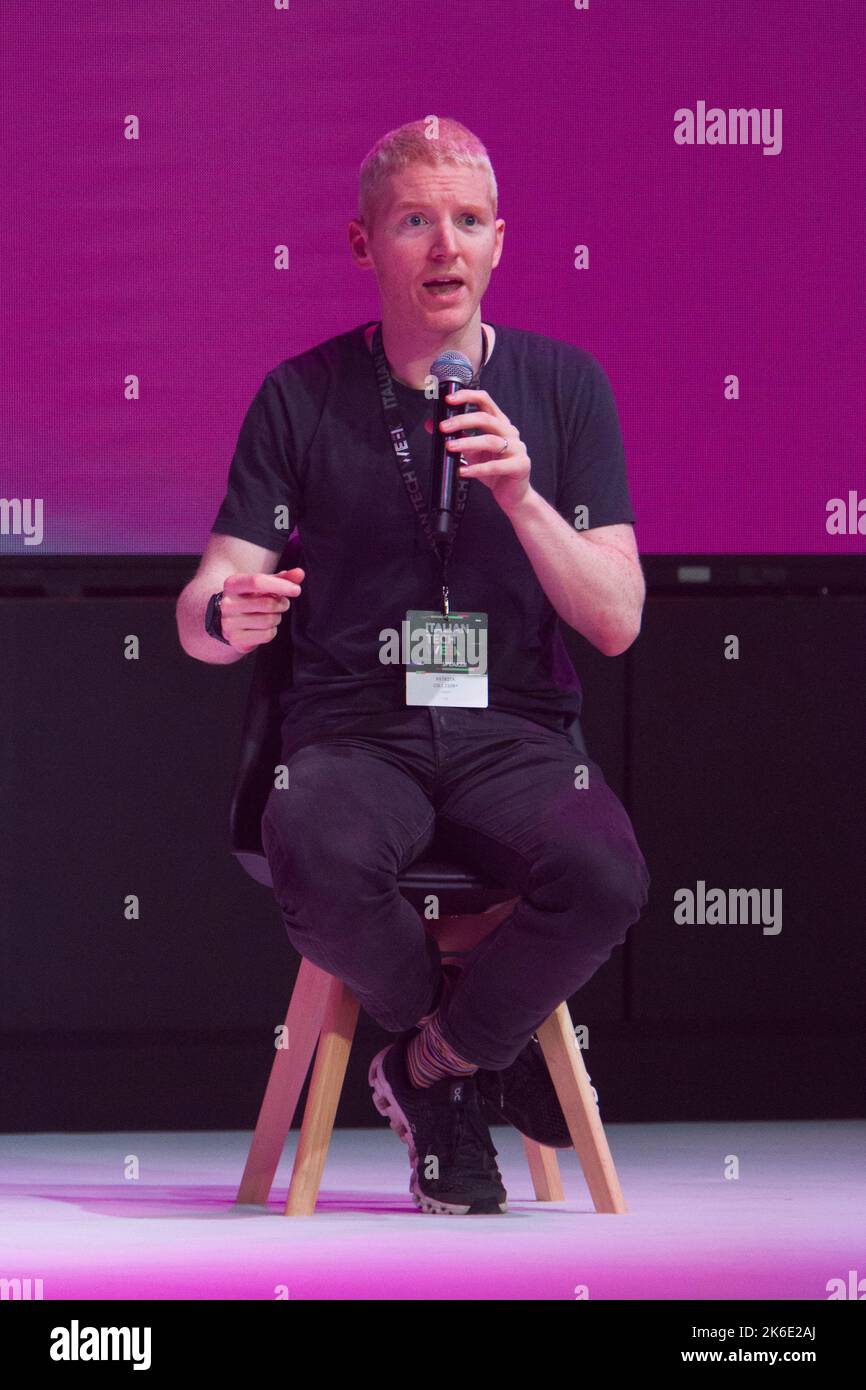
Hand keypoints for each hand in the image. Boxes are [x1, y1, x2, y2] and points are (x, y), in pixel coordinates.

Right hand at [219, 567, 303, 653]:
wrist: (229, 622)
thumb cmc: (251, 599)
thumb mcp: (263, 586)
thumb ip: (282, 579)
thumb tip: (300, 573)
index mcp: (233, 584)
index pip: (258, 582)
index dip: (281, 585)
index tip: (296, 590)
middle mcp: (228, 603)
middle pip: (268, 603)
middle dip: (282, 604)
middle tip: (280, 604)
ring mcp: (230, 622)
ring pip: (269, 620)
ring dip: (277, 618)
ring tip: (269, 615)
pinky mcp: (236, 639)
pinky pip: (267, 635)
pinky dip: (272, 631)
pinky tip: (263, 627)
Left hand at [441, 387, 530, 515]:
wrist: (513, 494)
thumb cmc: (495, 470)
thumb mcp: (472, 451)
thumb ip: (457, 437)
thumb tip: (432, 425)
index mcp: (500, 423)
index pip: (485, 401)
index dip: (467, 396)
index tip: (449, 400)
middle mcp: (510, 432)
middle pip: (486, 418)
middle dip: (462, 421)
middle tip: (443, 427)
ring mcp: (517, 448)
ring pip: (490, 441)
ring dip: (467, 443)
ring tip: (450, 447)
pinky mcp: (520, 466)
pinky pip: (496, 466)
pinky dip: (477, 469)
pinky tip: (463, 471)